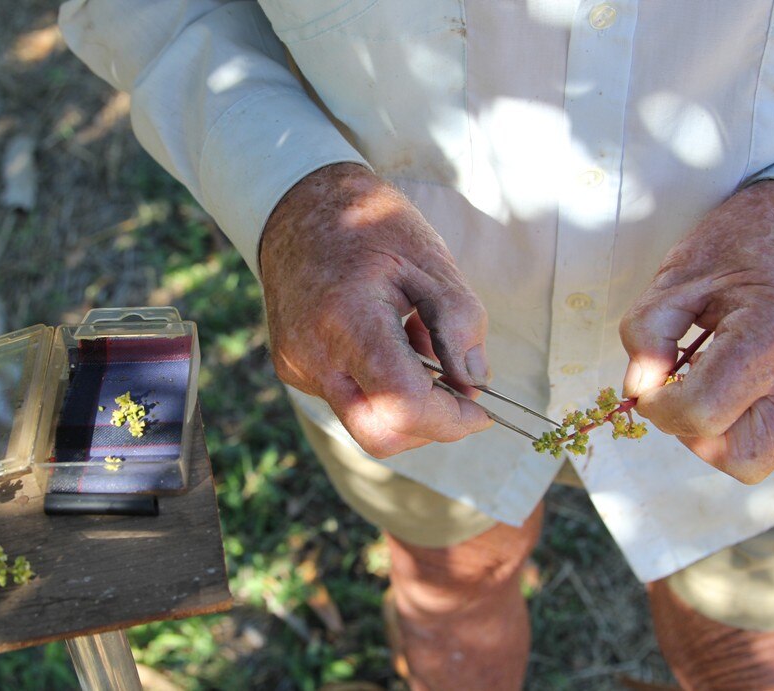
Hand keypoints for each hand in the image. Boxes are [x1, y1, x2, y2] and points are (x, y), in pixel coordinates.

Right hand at [259, 163, 492, 457]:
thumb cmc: (367, 223)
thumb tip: (474, 385)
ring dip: (406, 403)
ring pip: (364, 420)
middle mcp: (312, 353)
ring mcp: (297, 365)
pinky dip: (379, 385)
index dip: (451, 420)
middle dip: (429, 428)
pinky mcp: (292, 368)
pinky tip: (384, 340)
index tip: (481, 410)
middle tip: (460, 397)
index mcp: (347, 319)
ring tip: (416, 344)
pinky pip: (346, 397)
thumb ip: (461, 325)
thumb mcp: (432, 261)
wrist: (297, 205)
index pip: (403, 404)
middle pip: (379, 435)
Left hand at [620, 181, 773, 482]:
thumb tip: (637, 387)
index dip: (657, 405)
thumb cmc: (749, 237)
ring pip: (759, 457)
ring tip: (701, 382)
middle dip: (691, 431)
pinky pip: (773, 434)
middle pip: (740, 457)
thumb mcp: (681, 276)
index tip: (647, 381)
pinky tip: (725, 379)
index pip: (701, 412)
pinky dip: (737, 421)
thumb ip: (648, 333)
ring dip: (714, 434)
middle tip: (675, 388)